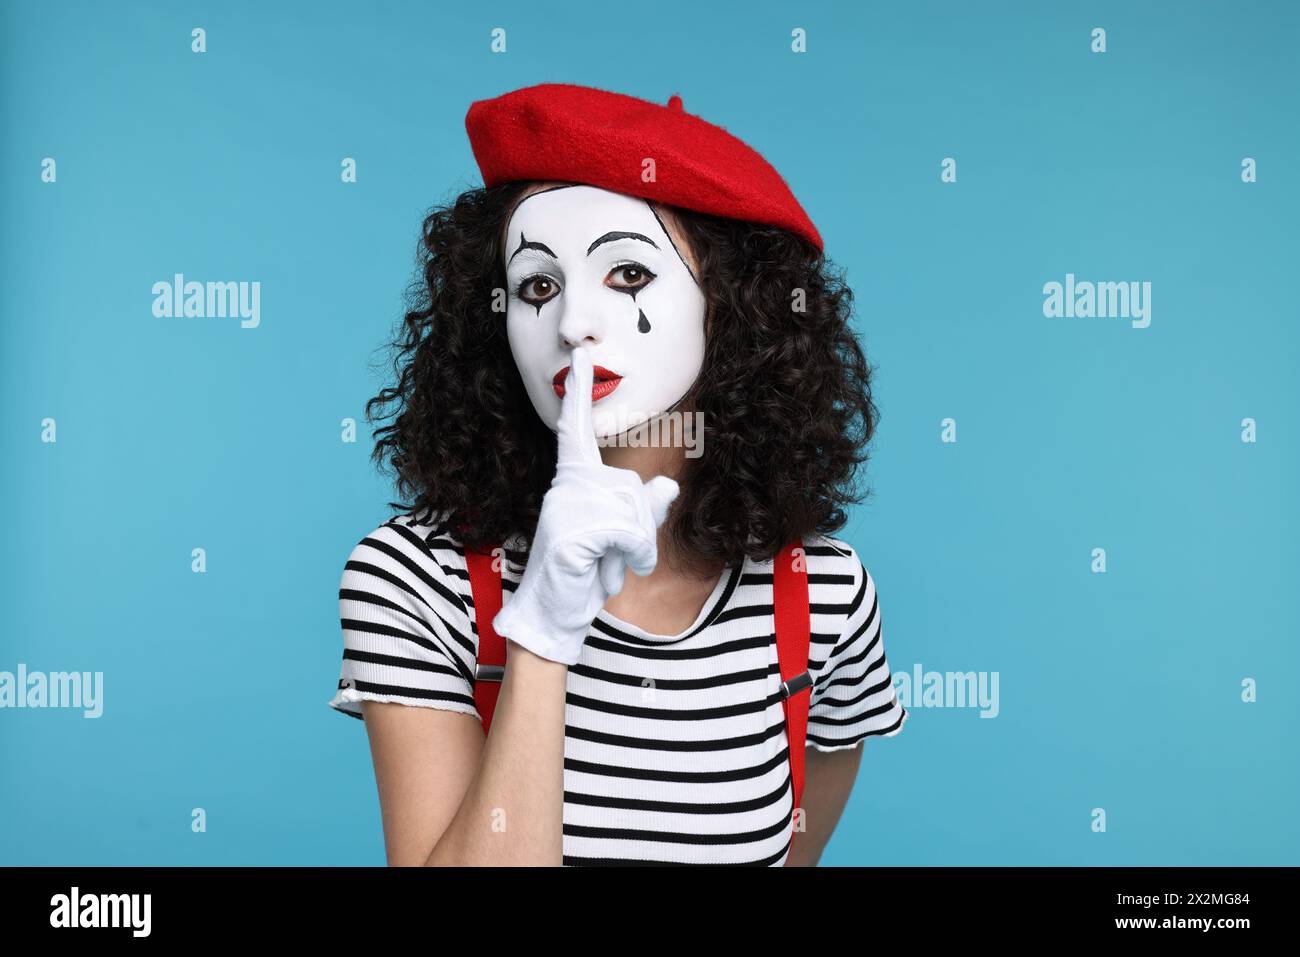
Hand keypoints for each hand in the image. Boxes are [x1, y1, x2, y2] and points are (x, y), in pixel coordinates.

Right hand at [491, 346, 679, 664]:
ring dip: (635, 550)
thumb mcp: (622, 540)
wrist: (555, 613)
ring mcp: (564, 509)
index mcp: (573, 481)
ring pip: (632, 514)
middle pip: (633, 491)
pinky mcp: (569, 534)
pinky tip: (606, 572)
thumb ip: (645, 512)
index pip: (577, 432)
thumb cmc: (584, 573)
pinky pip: (625, 534)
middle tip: (617, 557)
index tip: (582, 355)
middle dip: (640, 531)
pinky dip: (630, 558)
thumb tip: (668, 487)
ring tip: (608, 566)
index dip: (580, 395)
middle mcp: (565, 487)